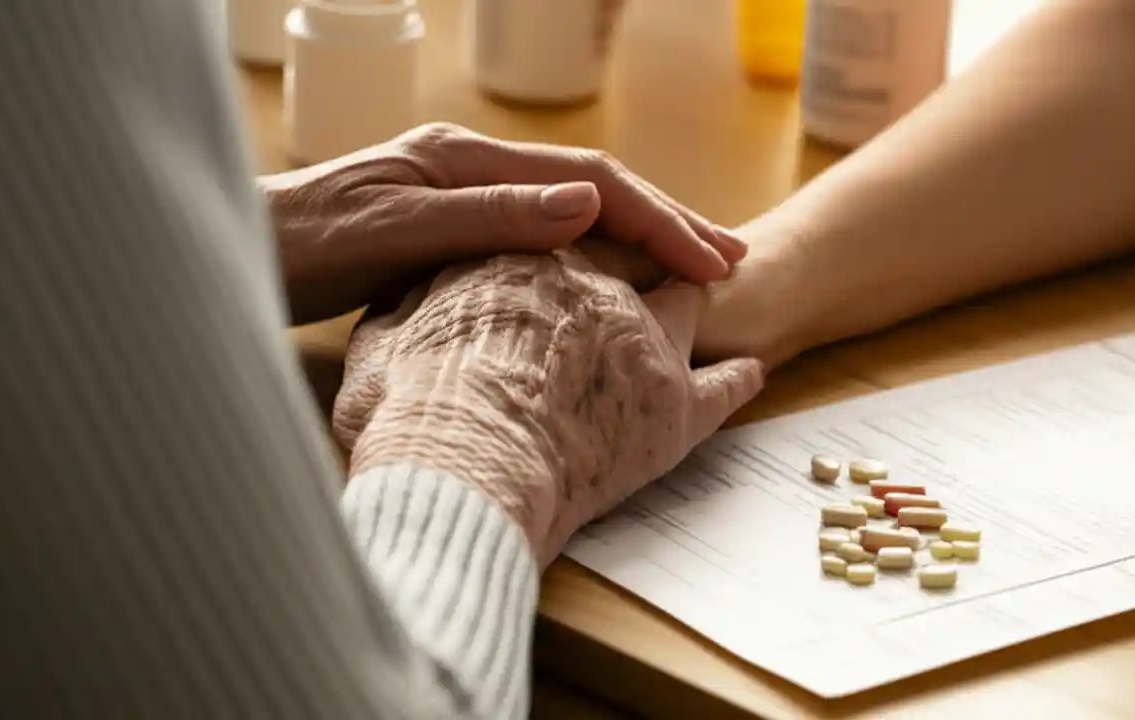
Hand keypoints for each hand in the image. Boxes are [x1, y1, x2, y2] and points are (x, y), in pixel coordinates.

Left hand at [258, 123, 746, 323]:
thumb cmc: (300, 247)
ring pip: (571, 213)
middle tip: (732, 260)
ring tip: (691, 271)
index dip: (659, 220)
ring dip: (635, 240)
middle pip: (592, 189)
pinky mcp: (446, 231)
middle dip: (666, 223)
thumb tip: (589, 204)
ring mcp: (459, 197)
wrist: (234, 256)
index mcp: (467, 160)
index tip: (715, 264)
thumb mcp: (394, 231)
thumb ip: (488, 217)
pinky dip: (588, 257)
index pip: (591, 182)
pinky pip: (539, 238)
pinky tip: (605, 282)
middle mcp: (471, 168)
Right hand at [332, 249, 764, 565]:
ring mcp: (643, 341)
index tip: (577, 242)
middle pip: (631, 255)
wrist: (465, 465)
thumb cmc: (411, 410)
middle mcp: (592, 286)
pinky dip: (737, 378)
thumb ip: (400, 319)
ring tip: (718, 282)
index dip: (571, 236)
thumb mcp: (382, 347)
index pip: (556, 233)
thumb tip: (400, 312)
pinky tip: (752, 371)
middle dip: (646, 250)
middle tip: (661, 249)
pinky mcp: (675, 406)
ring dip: (699, 290)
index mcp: (520, 262)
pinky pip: (723, 385)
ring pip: (688, 298)